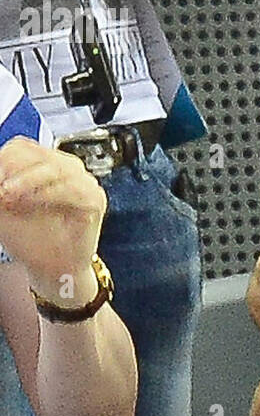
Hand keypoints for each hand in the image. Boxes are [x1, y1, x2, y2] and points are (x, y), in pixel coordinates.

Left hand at [0, 139, 105, 303]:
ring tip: (11, 199)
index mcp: (45, 166)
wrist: (51, 268)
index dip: (6, 159)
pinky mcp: (95, 198)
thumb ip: (2, 185)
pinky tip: (32, 204)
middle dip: (15, 171)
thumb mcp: (5, 206)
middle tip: (2, 191)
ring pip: (56, 168)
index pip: (24, 147)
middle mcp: (67, 169)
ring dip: (29, 183)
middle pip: (39, 154)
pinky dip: (48, 195)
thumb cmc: (31, 238)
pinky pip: (73, 188)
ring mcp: (83, 182)